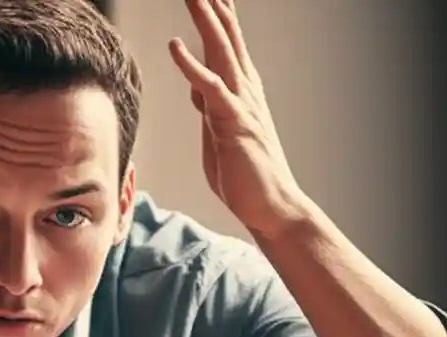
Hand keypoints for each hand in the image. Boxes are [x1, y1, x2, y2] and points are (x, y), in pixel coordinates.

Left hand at [170, 0, 308, 238]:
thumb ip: (209, 109)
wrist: (271, 206)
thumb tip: (196, 88)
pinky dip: (191, 65)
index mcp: (242, 92)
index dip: (219, 17)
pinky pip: (210, 87)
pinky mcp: (233, 122)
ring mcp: (241, 104)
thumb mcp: (219, 134)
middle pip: (226, 38)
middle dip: (213, 7)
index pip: (228, 45)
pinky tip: (175, 45)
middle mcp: (245, 90)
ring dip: (206, 21)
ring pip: (221, 52)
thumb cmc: (245, 175)